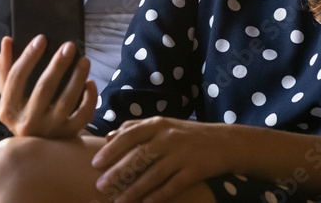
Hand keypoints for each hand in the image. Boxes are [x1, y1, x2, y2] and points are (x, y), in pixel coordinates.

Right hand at [0, 35, 97, 137]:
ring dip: (77, 78)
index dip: (28, 56)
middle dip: (58, 65)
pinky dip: (89, 99)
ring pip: (66, 102)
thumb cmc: (25, 111)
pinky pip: (82, 116)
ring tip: (85, 60)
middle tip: (70, 45)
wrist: (40, 149)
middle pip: (43, 89)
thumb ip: (7, 68)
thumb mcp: (11, 95)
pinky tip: (90, 82)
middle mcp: (26, 123)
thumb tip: (7, 40)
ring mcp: (48, 131)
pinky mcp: (67, 136)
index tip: (42, 38)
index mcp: (8, 110)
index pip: (16, 78)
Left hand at [91, 117, 230, 202]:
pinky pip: (173, 186)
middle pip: (139, 156)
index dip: (112, 150)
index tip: (95, 163)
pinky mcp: (194, 170)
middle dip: (118, 172)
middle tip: (100, 185)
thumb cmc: (187, 134)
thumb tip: (109, 136)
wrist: (224, 141)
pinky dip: (158, 196)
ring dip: (134, 190)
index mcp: (158, 124)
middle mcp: (169, 138)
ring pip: (153, 174)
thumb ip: (136, 128)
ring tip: (118, 201)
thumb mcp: (163, 125)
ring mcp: (182, 154)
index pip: (130, 135)